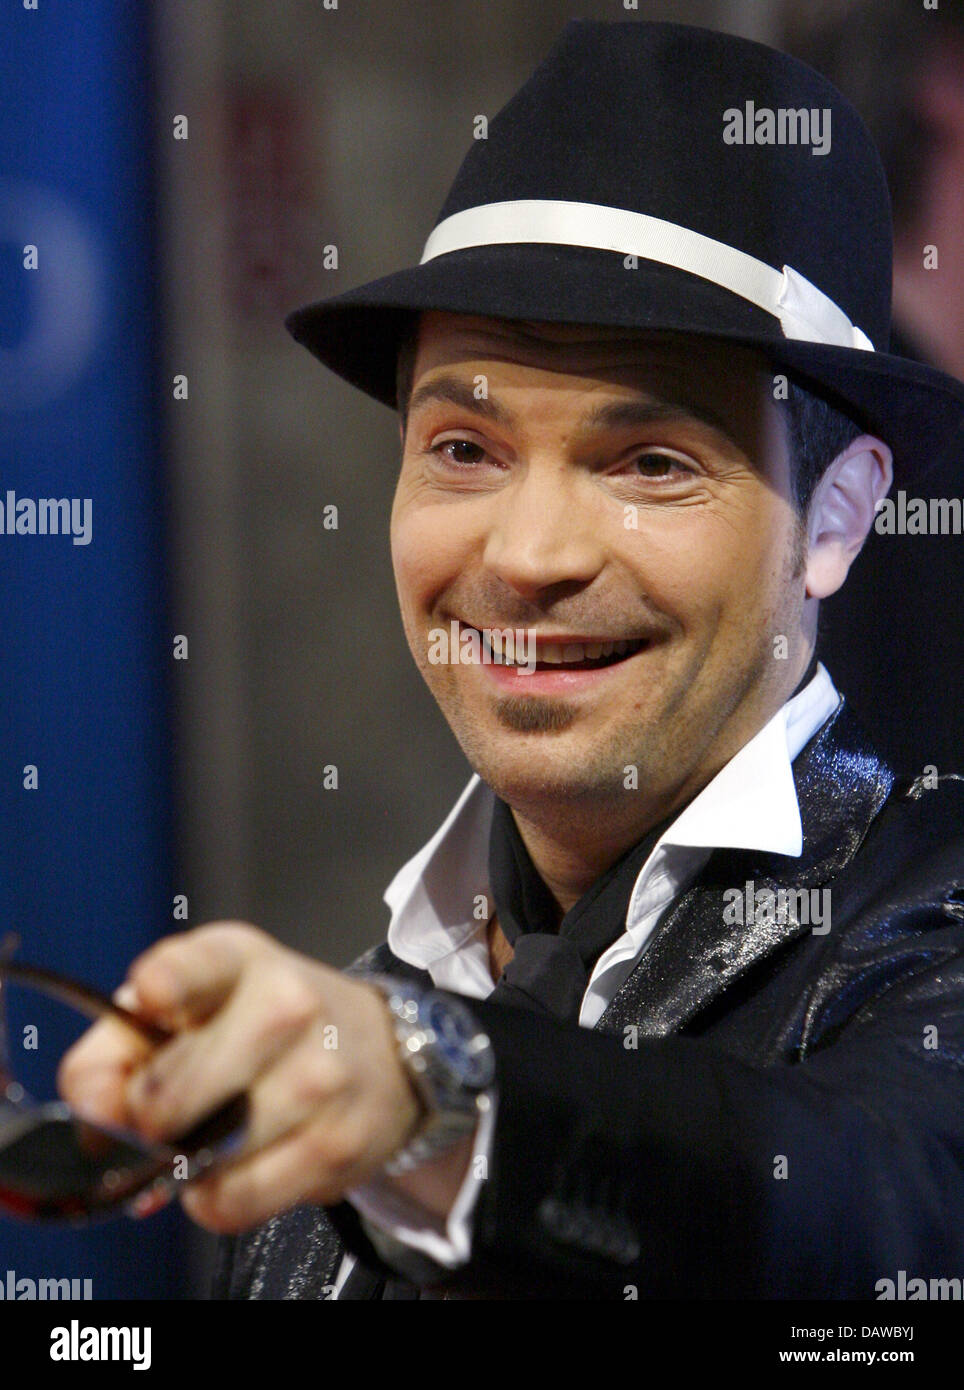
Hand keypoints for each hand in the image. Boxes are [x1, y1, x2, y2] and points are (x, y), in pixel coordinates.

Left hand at [58, 922, 431, 1231]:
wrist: (385, 1053)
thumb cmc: (268, 1027)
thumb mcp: (197, 1005)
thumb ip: (119, 1046)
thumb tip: (93, 1119)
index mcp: (240, 960)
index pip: (192, 967)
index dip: (160, 987)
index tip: (152, 999)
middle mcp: (286, 1006)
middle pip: (167, 1097)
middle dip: (146, 1119)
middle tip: (162, 1113)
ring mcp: (319, 1078)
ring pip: (201, 1158)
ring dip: (187, 1162)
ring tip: (211, 1135)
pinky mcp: (336, 1145)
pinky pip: (234, 1201)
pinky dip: (217, 1196)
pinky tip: (237, 1165)